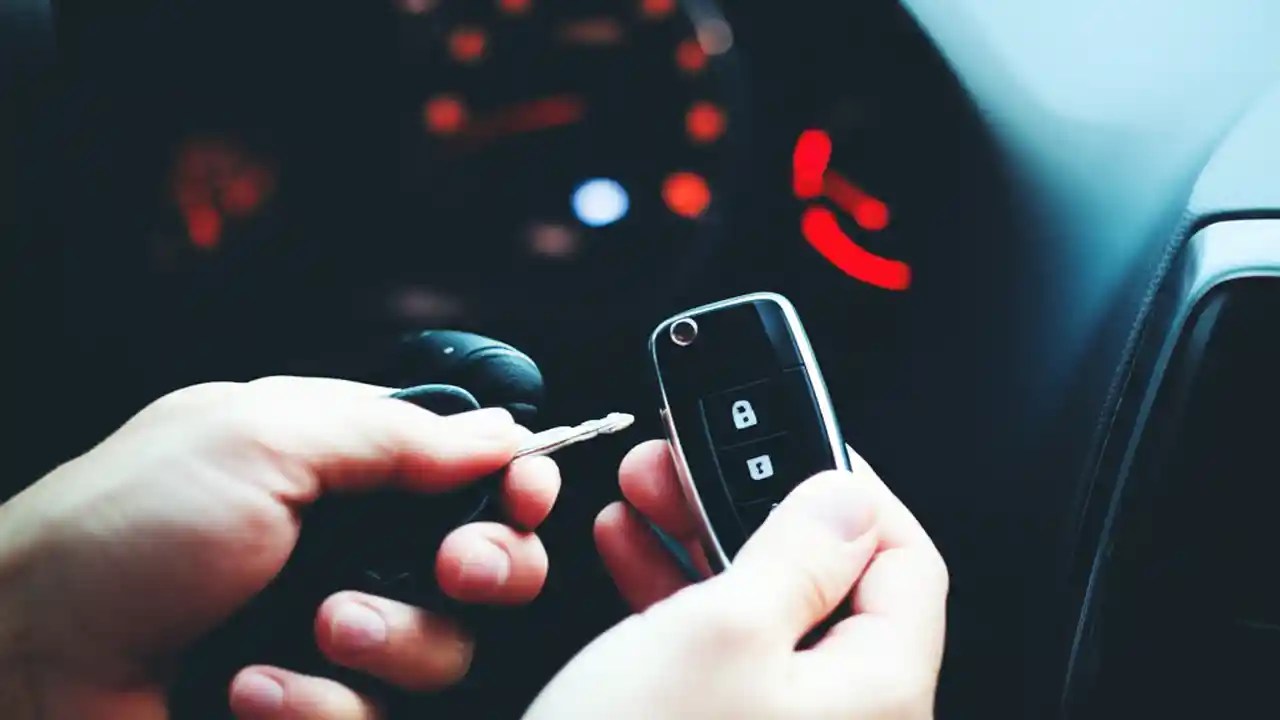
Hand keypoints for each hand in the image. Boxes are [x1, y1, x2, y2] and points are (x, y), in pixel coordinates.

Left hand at [0, 377, 560, 719]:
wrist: (24, 662)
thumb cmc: (123, 533)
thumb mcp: (261, 442)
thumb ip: (392, 432)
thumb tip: (503, 428)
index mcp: (339, 463)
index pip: (467, 466)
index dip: (514, 479)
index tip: (524, 494)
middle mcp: (349, 544)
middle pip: (487, 560)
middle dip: (489, 565)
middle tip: (457, 568)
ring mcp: (331, 630)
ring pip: (446, 649)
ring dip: (389, 640)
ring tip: (313, 629)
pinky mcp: (308, 704)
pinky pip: (371, 714)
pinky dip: (317, 705)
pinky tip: (250, 690)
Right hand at [524, 441, 947, 718]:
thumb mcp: (721, 631)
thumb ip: (798, 552)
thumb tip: (849, 498)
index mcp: (875, 696)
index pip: (906, 566)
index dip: (855, 493)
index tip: (796, 442)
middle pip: (824, 586)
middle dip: (749, 506)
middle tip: (695, 457)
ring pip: (759, 617)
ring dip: (700, 542)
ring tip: (645, 492)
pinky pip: (716, 659)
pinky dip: (673, 600)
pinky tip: (628, 557)